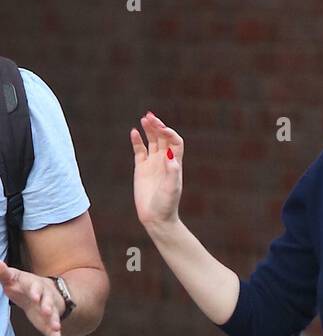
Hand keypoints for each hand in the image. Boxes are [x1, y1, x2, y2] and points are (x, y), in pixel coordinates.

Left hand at [0, 261, 64, 335]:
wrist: (43, 293)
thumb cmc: (24, 285)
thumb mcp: (14, 278)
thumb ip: (5, 273)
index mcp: (35, 287)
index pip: (35, 288)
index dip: (34, 292)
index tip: (33, 297)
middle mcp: (46, 299)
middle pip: (48, 302)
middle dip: (47, 306)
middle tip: (46, 311)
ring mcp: (50, 312)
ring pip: (54, 316)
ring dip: (55, 321)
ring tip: (56, 327)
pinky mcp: (50, 325)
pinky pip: (55, 333)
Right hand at [131, 111, 183, 230]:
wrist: (156, 218)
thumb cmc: (167, 204)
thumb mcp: (172, 188)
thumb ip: (172, 171)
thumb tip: (170, 154)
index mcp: (175, 163)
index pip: (175, 141)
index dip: (170, 133)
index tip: (162, 130)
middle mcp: (164, 160)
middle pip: (163, 137)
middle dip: (158, 126)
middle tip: (150, 116)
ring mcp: (152, 163)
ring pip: (151, 141)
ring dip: (149, 129)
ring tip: (144, 119)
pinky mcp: (141, 168)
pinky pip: (139, 150)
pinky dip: (136, 140)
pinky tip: (133, 132)